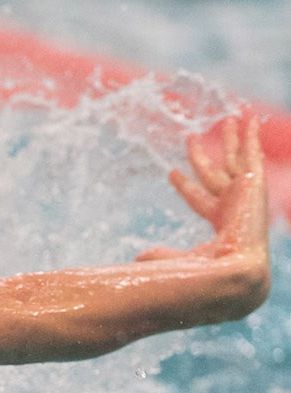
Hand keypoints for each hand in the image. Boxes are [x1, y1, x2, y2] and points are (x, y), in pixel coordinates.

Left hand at [138, 114, 270, 269]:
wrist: (237, 269)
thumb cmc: (211, 272)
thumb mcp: (181, 262)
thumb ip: (161, 257)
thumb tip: (137, 259)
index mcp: (220, 222)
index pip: (198, 198)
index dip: (184, 185)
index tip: (171, 172)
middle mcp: (234, 204)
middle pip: (214, 173)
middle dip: (201, 156)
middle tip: (190, 137)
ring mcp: (246, 192)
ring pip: (234, 159)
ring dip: (232, 139)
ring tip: (228, 119)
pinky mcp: (255, 182)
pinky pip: (252, 153)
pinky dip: (251, 136)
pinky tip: (249, 120)